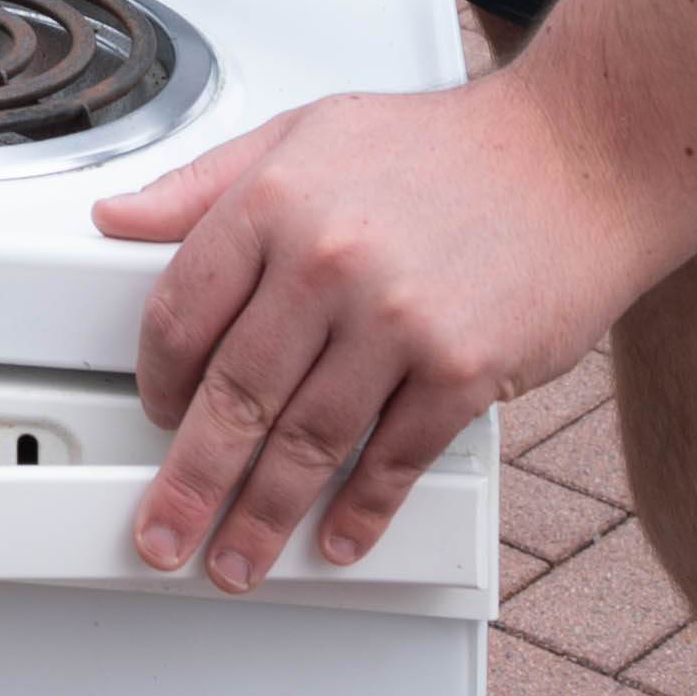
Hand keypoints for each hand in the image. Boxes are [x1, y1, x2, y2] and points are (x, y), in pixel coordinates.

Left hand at [88, 79, 672, 592]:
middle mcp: (327, 263)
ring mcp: (397, 322)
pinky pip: (395, 459)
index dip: (155, 377)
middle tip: (163, 535)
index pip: (180, 311)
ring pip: (306, 444)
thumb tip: (117, 216)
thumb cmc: (445, 147)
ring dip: (263, 518)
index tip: (153, 413)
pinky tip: (337, 539)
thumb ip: (205, 183)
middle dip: (190, 483)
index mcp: (275, 202)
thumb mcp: (306, 134)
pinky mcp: (462, 370)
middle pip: (233, 397)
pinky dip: (362, 511)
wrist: (579, 156)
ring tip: (237, 561)